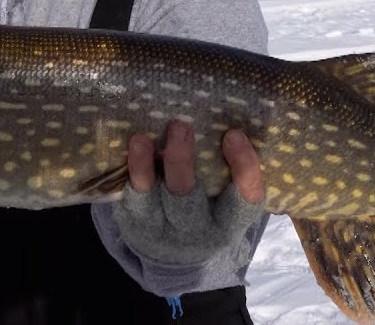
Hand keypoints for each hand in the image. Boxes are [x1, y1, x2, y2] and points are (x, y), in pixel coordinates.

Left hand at [112, 120, 265, 264]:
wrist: (174, 258)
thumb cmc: (208, 210)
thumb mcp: (226, 201)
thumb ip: (229, 169)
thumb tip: (224, 115)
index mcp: (229, 223)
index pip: (245, 199)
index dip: (244, 167)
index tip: (234, 134)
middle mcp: (196, 231)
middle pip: (187, 197)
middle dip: (181, 162)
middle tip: (180, 126)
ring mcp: (161, 230)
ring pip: (150, 199)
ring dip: (144, 167)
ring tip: (141, 139)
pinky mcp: (134, 224)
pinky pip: (129, 196)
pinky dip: (130, 171)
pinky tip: (132, 146)